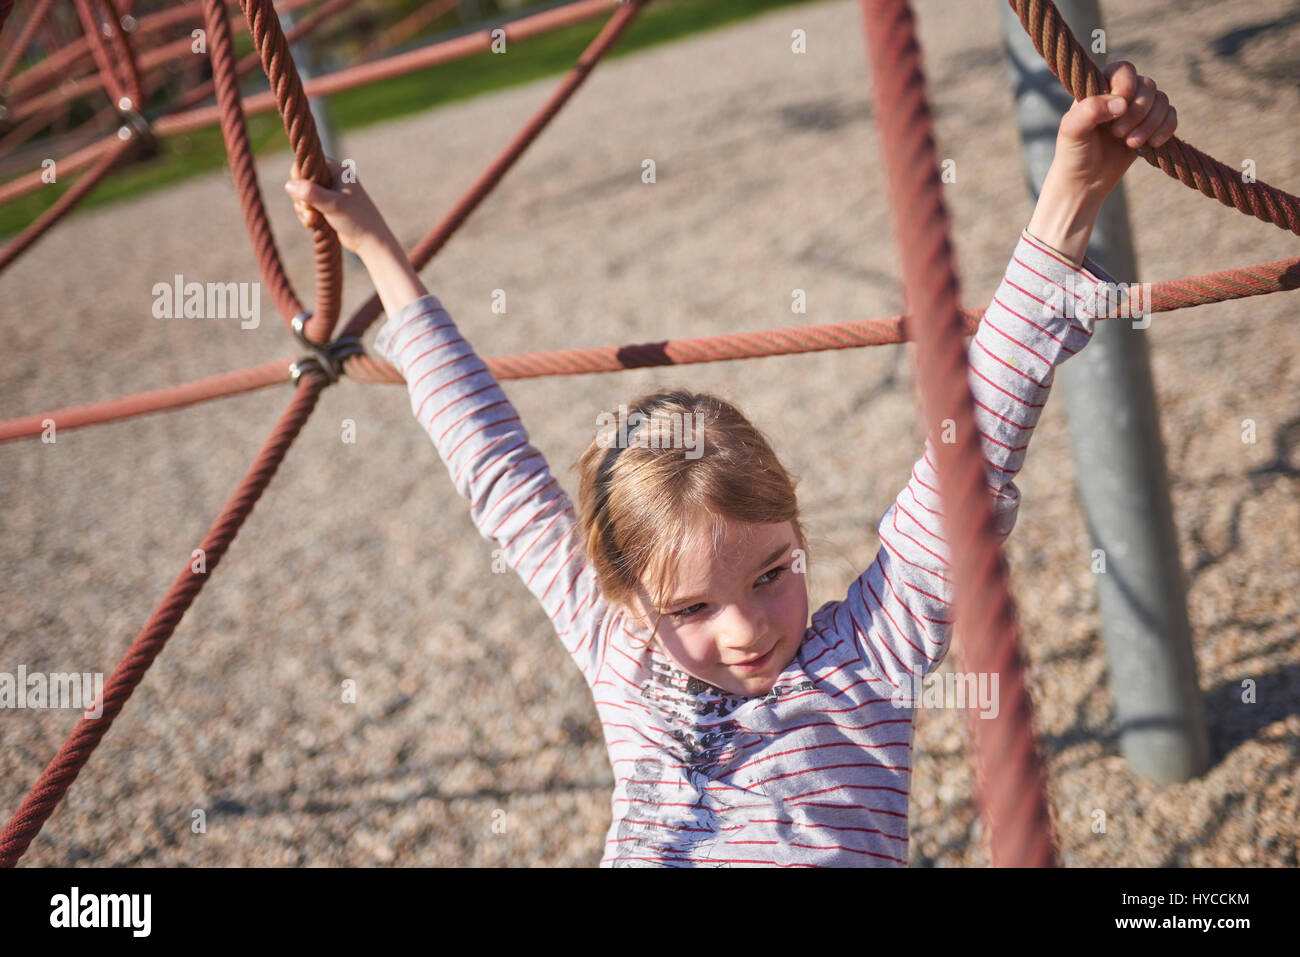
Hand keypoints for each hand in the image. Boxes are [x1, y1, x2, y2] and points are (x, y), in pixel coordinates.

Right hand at [284, 156, 395, 256]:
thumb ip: (311, 193)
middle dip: (301, 200)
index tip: (304, 197)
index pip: (307, 164)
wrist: (370, 241)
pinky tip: (313, 225)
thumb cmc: (357, 219)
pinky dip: (307, 216)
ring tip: (312, 221)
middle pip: (301, 181)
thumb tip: (288, 185)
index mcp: (336, 169)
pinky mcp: (327, 207)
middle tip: (310, 213)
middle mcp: (332, 178)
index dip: (300, 179)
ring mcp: (329, 193)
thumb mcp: (333, 205)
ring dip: (304, 210)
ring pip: (303, 196)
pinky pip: (308, 207)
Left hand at [1050, 60, 1177, 205]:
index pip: (1124, 70)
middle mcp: (1121, 95)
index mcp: (1099, 88)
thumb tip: (1122, 103)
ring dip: (1151, 123)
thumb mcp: (1072, 130)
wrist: (1084, 183)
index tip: (1117, 111)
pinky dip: (1166, 128)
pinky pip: (1171, 115)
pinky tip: (1152, 144)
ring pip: (1162, 100)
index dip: (1126, 87)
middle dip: (1137, 112)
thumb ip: (1090, 110)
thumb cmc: (1073, 153)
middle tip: (1118, 134)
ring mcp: (1138, 110)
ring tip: (1131, 144)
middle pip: (1147, 85)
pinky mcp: (1151, 126)